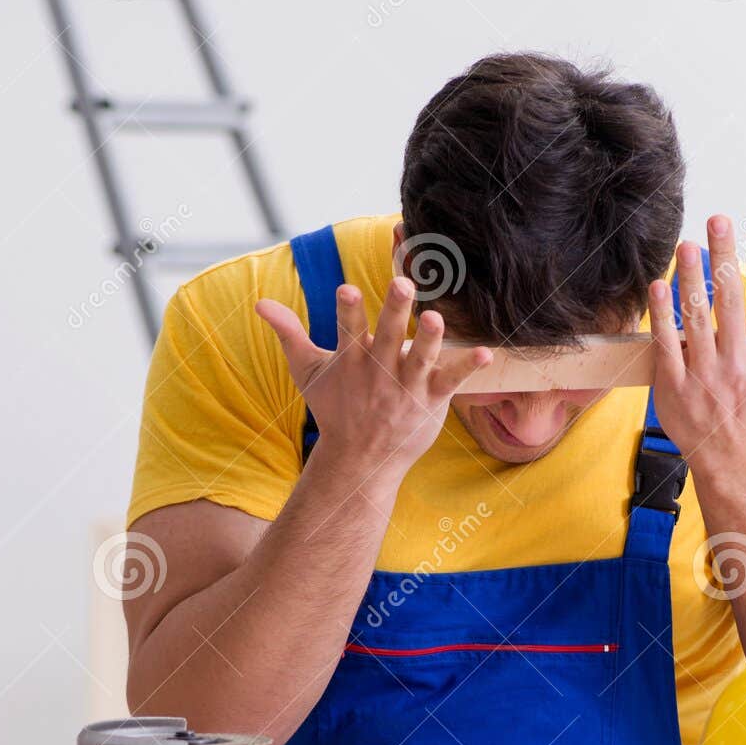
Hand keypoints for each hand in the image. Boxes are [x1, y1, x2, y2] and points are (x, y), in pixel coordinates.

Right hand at [256, 277, 491, 483]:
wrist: (359, 461)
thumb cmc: (334, 408)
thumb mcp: (308, 370)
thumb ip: (288, 332)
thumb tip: (259, 302)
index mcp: (351, 359)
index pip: (348, 328)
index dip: (348, 309)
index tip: (347, 288)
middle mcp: (379, 370)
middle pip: (387, 335)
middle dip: (394, 310)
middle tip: (402, 283)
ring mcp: (406, 387)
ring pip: (420, 358)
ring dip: (428, 338)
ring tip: (434, 317)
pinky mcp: (431, 401)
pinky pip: (451, 381)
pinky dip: (467, 367)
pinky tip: (485, 352)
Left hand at [649, 216, 745, 471]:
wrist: (732, 455)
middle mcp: (736, 360)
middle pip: (728, 300)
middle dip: (723, 257)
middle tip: (717, 218)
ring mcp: (704, 373)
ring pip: (695, 319)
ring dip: (690, 279)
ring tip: (686, 244)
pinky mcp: (674, 386)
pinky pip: (665, 347)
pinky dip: (662, 317)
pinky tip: (657, 286)